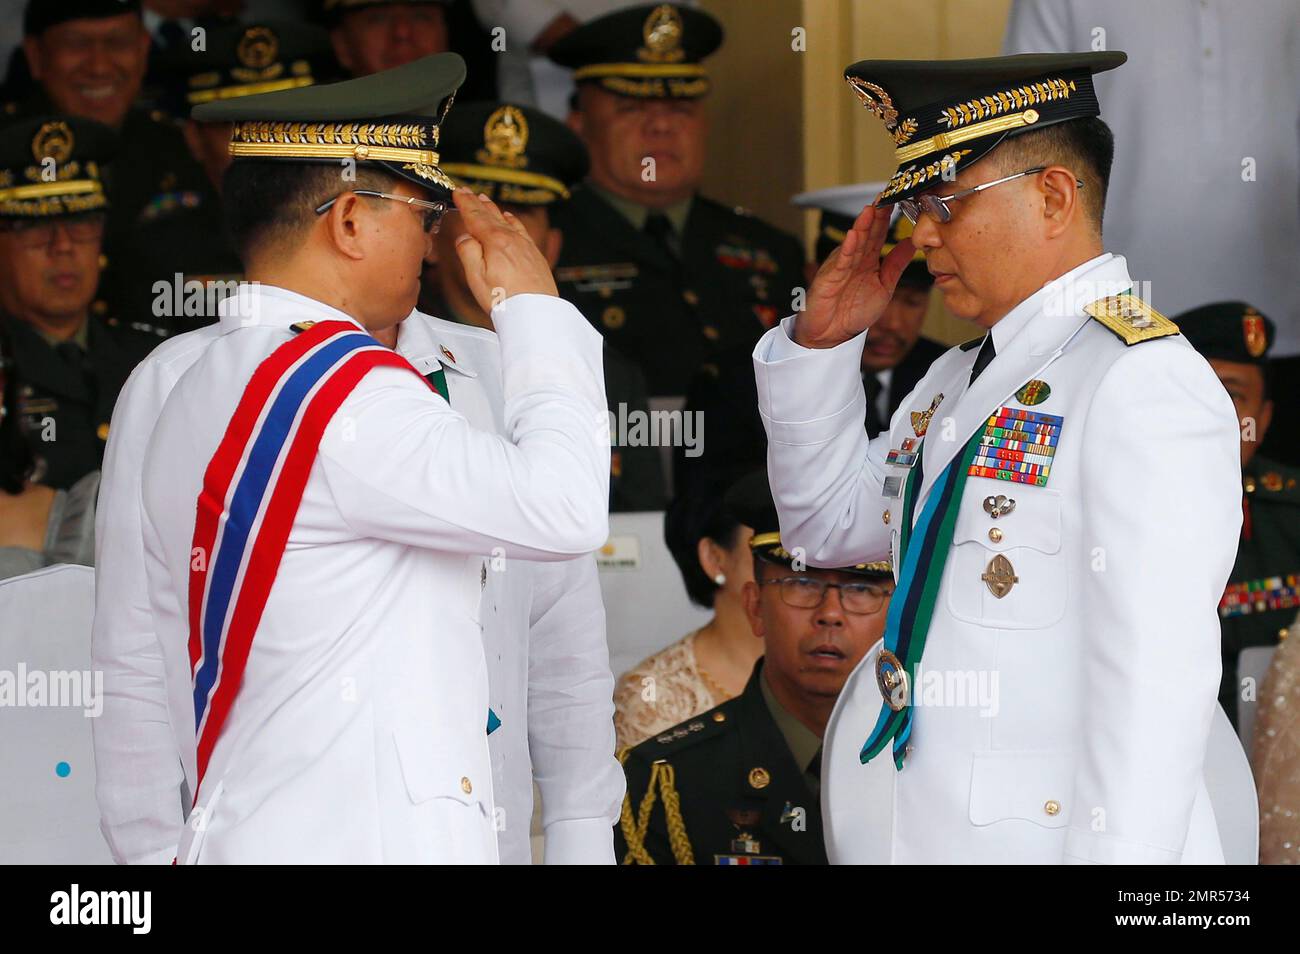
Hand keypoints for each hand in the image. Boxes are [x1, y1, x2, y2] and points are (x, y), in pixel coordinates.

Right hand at [453, 189, 558, 311]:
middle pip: (491, 215)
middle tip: (467, 191)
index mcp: (495, 241)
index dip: (465, 203)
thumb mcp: (476, 277)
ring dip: (494, 209)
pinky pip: (521, 229)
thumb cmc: (506, 300)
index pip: (476, 217)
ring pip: (507, 220)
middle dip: (477, 202)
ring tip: (485, 200)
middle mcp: (512, 239)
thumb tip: (464, 236)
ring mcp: (526, 246)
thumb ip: (468, 251)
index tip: (457, 192)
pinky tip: (510, 219)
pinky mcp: (535, 255)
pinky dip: (512, 220)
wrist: (537, 313)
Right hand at [794, 202, 917, 348]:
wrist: (832, 335)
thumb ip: (896, 265)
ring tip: (872, 208)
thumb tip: (912, 243)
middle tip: (887, 193)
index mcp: (868, 260)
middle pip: (867, 232)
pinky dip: (847, 248)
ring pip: (854, 242)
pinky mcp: (829, 278)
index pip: (879, 233)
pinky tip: (854, 235)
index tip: (900, 198)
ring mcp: (841, 266)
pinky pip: (840, 261)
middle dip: (877, 213)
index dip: (888, 217)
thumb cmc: (853, 312)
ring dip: (863, 225)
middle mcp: (854, 259)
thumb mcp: (884, 286)